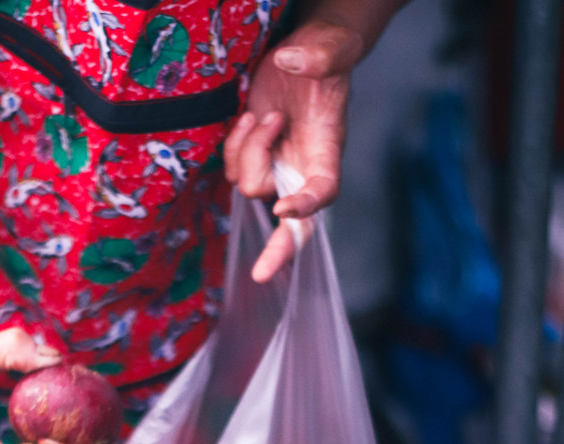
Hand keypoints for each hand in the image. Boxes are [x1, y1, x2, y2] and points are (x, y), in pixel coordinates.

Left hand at [224, 19, 364, 281]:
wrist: (301, 58)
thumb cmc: (322, 58)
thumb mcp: (330, 49)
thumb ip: (321, 54)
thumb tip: (292, 61)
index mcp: (327, 153)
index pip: (323, 190)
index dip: (306, 205)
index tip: (284, 210)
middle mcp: (302, 171)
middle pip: (292, 225)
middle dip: (277, 251)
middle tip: (261, 274)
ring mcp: (277, 170)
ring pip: (250, 186)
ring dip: (249, 148)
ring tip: (264, 113)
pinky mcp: (254, 161)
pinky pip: (233, 169)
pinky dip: (235, 144)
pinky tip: (250, 116)